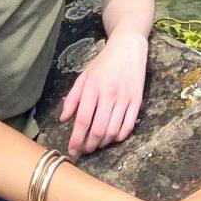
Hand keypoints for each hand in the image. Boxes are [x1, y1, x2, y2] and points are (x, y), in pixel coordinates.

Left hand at [60, 33, 147, 157]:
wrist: (128, 48)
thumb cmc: (103, 63)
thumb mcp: (84, 76)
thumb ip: (72, 98)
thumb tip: (63, 119)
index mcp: (93, 87)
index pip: (83, 120)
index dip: (76, 139)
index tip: (72, 150)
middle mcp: (109, 94)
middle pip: (98, 129)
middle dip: (89, 146)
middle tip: (83, 151)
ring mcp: (125, 98)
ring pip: (113, 130)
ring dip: (103, 143)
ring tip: (95, 145)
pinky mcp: (137, 101)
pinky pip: (129, 126)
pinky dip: (119, 137)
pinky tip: (112, 138)